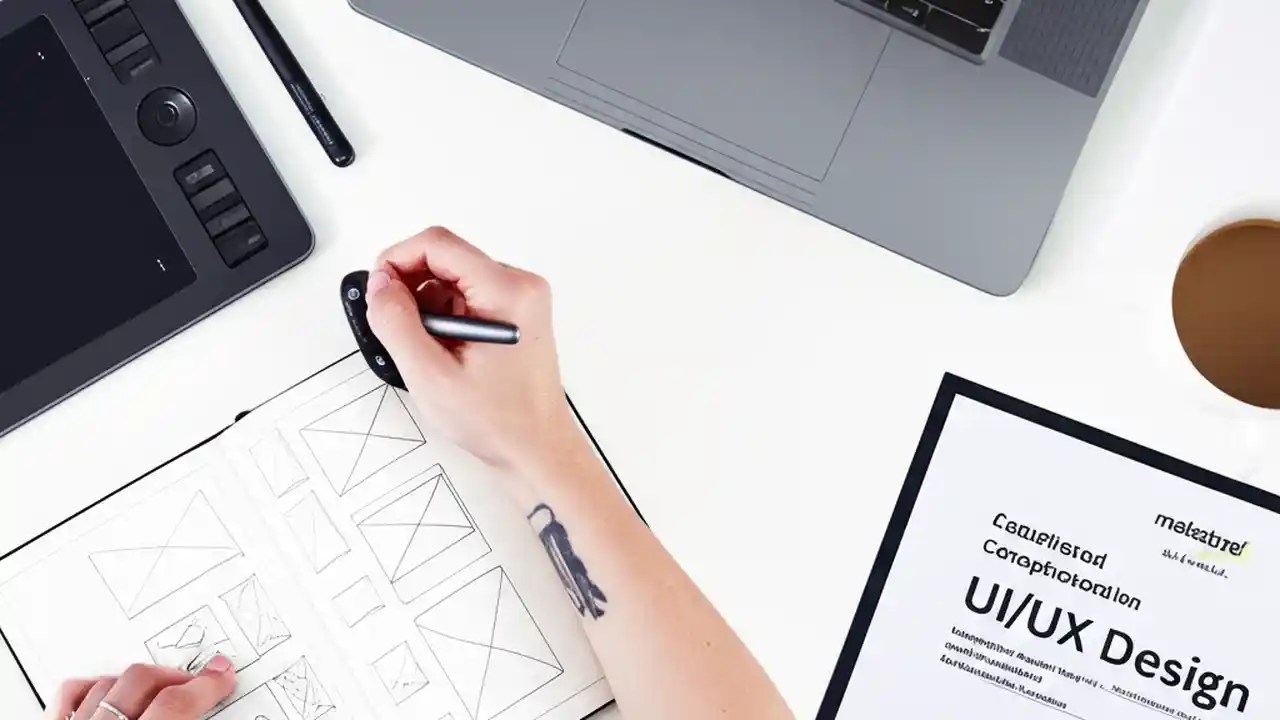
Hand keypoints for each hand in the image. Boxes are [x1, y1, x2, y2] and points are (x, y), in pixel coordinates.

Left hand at [48, 657, 234, 719]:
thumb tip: (211, 706)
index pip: (175, 703)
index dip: (207, 686)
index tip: (221, 677)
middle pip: (140, 681)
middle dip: (175, 677)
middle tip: (197, 683)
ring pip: (105, 684)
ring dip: (138, 681)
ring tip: (158, 689)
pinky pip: (68, 696)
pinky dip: (92, 688)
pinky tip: (110, 690)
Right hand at [366, 227, 579, 472]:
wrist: (537, 450)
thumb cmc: (500, 421)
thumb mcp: (431, 375)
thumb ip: (396, 323)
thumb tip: (379, 285)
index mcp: (507, 292)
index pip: (438, 244)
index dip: (397, 260)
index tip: (378, 289)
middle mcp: (520, 286)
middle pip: (446, 258)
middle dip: (412, 289)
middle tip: (398, 329)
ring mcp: (520, 300)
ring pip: (453, 279)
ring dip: (428, 307)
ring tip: (430, 351)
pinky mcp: (515, 314)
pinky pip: (467, 297)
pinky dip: (445, 317)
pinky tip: (445, 352)